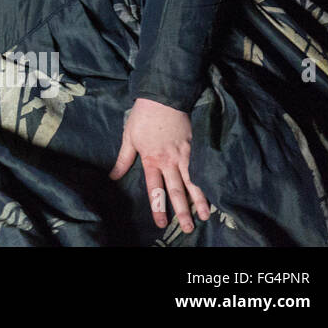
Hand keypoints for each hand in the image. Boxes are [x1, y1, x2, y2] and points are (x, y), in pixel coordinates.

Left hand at [109, 97, 209, 232]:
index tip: (161, 223)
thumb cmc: (143, 117)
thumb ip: (123, 159)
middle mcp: (169, 162)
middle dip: (183, 211)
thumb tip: (113, 177)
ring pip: (194, 182)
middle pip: (177, 191)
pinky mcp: (195, 148)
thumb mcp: (128, 137)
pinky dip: (208, 182)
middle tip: (188, 229)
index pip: (154, 189)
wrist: (163, 98)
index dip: (158, 207)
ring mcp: (184, 156)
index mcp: (151, 160)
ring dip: (200, 200)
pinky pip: (202, 169)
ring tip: (205, 216)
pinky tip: (215, 193)